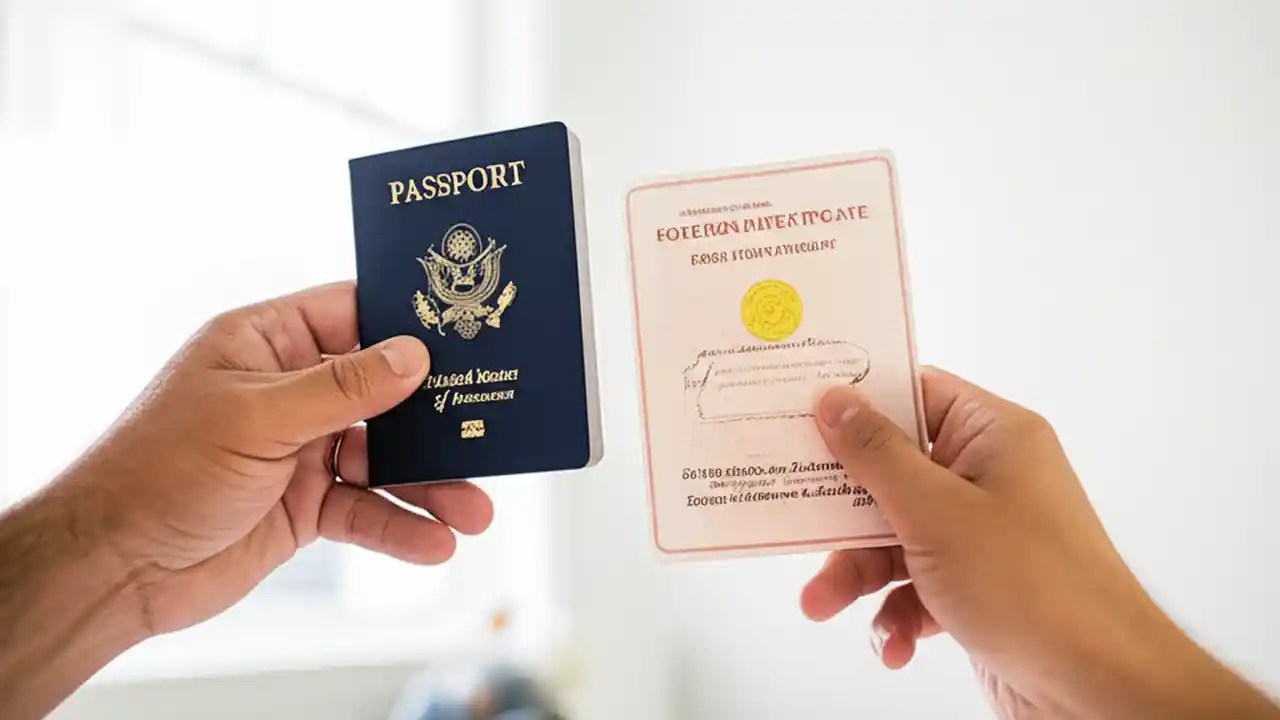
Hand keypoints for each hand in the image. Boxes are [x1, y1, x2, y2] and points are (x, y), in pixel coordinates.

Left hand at [61, 281, 493, 632]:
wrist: (114, 566)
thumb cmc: (159, 469)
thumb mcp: (257, 415)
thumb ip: (342, 388)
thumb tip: (413, 355)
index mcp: (265, 343)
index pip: (350, 315)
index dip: (405, 322)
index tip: (464, 329)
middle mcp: (288, 391)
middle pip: (382, 393)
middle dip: (434, 418)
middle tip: (488, 426)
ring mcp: (300, 450)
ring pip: (384, 458)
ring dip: (430, 483)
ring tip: (476, 508)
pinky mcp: (305, 506)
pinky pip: (367, 510)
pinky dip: (400, 527)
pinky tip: (436, 542)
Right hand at [800, 368, 1278, 718]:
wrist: (1100, 690)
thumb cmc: (1036, 589)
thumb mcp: (936, 513)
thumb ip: (876, 454)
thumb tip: (834, 398)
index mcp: (994, 436)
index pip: (915, 394)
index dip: (858, 403)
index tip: (802, 415)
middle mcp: (991, 478)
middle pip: (892, 473)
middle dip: (842, 514)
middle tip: (797, 524)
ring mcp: (985, 535)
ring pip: (895, 537)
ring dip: (857, 574)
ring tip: (823, 604)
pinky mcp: (979, 587)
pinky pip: (917, 586)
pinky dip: (897, 614)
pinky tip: (894, 642)